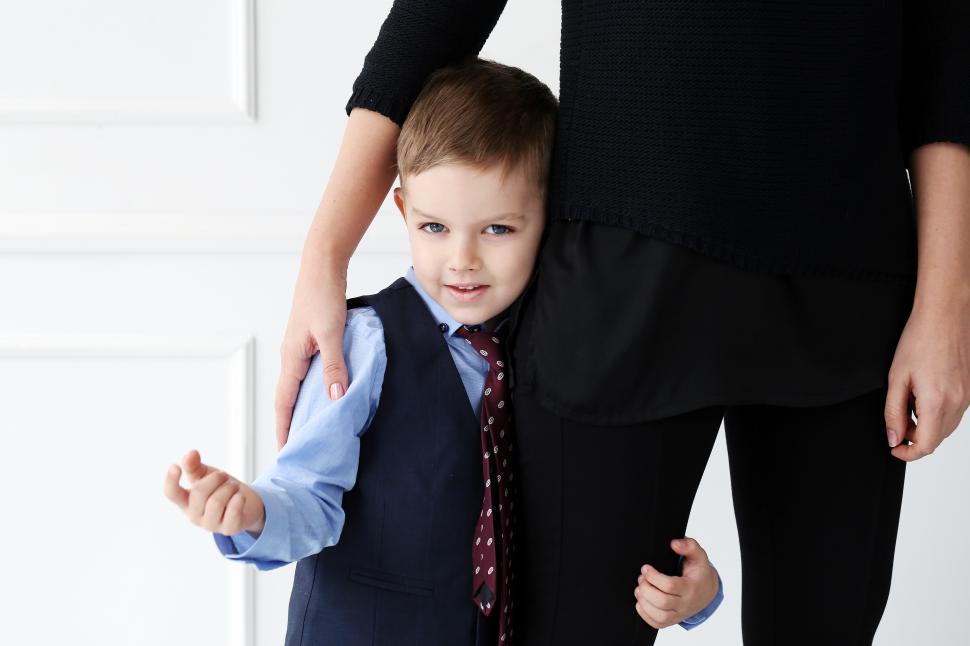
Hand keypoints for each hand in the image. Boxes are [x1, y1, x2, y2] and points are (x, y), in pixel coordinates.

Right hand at [163, 449, 264, 535]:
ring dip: (229, 488)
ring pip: (216, 502)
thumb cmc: (221, 489)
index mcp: (185, 501)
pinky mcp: (228, 529)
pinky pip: (232, 512)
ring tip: (233, 487)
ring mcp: (210, 524)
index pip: (171, 493)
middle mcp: (194, 515)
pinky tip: (240, 497)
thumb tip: (190, 454)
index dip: (170, 481)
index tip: (175, 466)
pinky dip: (238, 499)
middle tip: (224, 476)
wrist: (246, 503)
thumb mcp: (206, 475)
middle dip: (215, 478)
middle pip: (199, 493)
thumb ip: (195, 466)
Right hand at [275, 262, 348, 449]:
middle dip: (292, 425)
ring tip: (314, 430)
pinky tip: (328, 394)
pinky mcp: (311, 342)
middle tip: (300, 449)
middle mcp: (291, 357)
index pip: (284, 403)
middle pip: (289, 399)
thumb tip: (335, 395)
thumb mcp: (331, 332)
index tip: (286, 452)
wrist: (322, 266)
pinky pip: (310, 373)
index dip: (284, 428)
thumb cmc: (322, 295)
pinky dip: (316, 388)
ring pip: (300, 386)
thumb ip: (334, 363)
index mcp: (291, 359)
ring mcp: (300, 350)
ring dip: (304, 408)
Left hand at [634, 537, 718, 629]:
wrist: (706, 592)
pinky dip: (644, 613)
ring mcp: (678, 614)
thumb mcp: (699, 555)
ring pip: (658, 615)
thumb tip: (674, 544)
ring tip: (640, 588)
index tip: (646, 567)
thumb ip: (689, 545)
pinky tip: (642, 600)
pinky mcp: (671, 621)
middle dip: (646, 588)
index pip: (670, 585)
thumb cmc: (699, 573)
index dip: (653, 576)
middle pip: (662, 601)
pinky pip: (656, 624)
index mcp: (691, 588)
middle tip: (642, 578)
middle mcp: (685, 604)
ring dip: (644, 601)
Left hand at [884, 303, 969, 460]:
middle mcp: (957, 403)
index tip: (894, 449)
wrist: (944, 317)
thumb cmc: (920, 341)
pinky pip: (953, 414)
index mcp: (936, 402)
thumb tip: (893, 437)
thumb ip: (893, 412)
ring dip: (926, 427)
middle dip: (914, 438)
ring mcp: (967, 398)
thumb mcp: (896, 378)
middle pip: (937, 439)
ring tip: (908, 405)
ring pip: (946, 428)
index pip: (926, 445)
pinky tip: (923, 397)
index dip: (908, 453)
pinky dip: (936, 415)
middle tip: (896, 423)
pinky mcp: (969, 391)